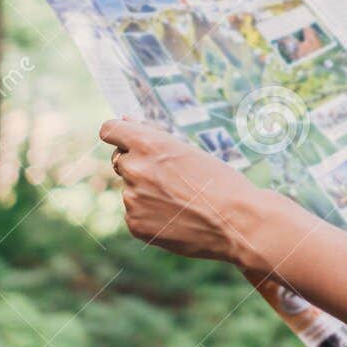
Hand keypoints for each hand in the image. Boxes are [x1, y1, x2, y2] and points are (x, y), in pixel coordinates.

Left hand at [99, 118, 269, 263]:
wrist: (237, 222)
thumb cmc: (219, 182)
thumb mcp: (188, 151)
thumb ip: (153, 140)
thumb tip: (125, 123)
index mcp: (148, 144)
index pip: (110, 130)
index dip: (118, 133)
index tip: (127, 140)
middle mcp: (134, 169)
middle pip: (120, 160)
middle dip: (137, 165)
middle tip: (169, 177)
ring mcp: (132, 198)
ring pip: (131, 189)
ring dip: (147, 192)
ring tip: (181, 201)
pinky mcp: (135, 224)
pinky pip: (136, 213)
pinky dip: (151, 215)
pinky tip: (177, 218)